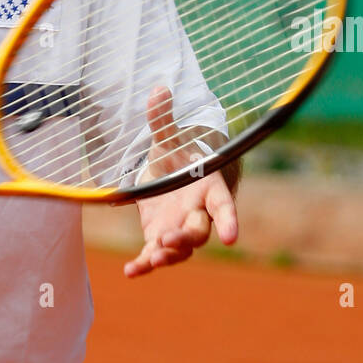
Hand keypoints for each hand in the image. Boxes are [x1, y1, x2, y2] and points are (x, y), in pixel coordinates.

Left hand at [124, 86, 237, 277]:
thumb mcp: (167, 136)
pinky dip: (144, 265)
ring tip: (151, 260)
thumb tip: (158, 90)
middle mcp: (198, 212)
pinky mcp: (160, 237)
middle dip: (186, 239)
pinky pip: (155, 255)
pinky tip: (131, 272)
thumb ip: (163, 119)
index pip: (223, 206)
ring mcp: (180, 228)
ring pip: (181, 249)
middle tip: (169, 241)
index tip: (231, 237)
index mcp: (208, 187)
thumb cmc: (178, 153)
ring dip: (168, 256)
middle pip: (200, 232)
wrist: (171, 171)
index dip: (228, 221)